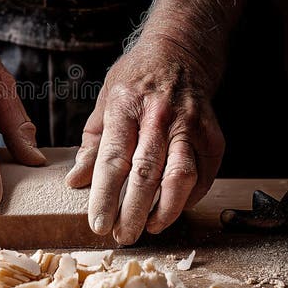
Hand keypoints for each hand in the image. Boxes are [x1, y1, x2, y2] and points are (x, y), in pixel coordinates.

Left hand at [66, 34, 224, 244]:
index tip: (98, 224)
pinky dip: (189, 198)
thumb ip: (92, 144)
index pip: (113, 160)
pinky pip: (203, 175)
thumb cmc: (136, 79)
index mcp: (124, 106)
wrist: (181, 51)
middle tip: (122, 237)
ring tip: (150, 228)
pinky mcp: (212, 134)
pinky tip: (173, 208)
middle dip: (132, 212)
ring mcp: (189, 124)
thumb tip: (76, 182)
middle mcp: (158, 116)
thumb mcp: (104, 101)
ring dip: (165, 210)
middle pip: (145, 174)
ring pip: (180, 177)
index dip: (105, 197)